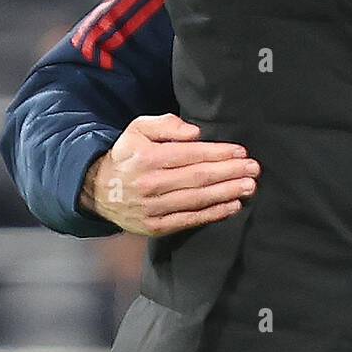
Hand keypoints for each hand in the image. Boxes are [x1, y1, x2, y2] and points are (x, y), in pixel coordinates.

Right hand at [81, 113, 259, 235]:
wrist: (97, 190)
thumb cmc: (127, 156)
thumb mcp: (138, 129)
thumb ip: (165, 124)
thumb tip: (195, 133)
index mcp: (147, 158)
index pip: (190, 154)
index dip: (218, 153)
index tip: (241, 152)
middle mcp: (150, 183)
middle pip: (198, 178)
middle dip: (230, 172)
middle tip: (254, 169)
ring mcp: (152, 208)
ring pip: (196, 199)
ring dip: (227, 193)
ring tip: (249, 187)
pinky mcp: (155, 226)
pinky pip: (188, 220)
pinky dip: (213, 214)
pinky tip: (232, 206)